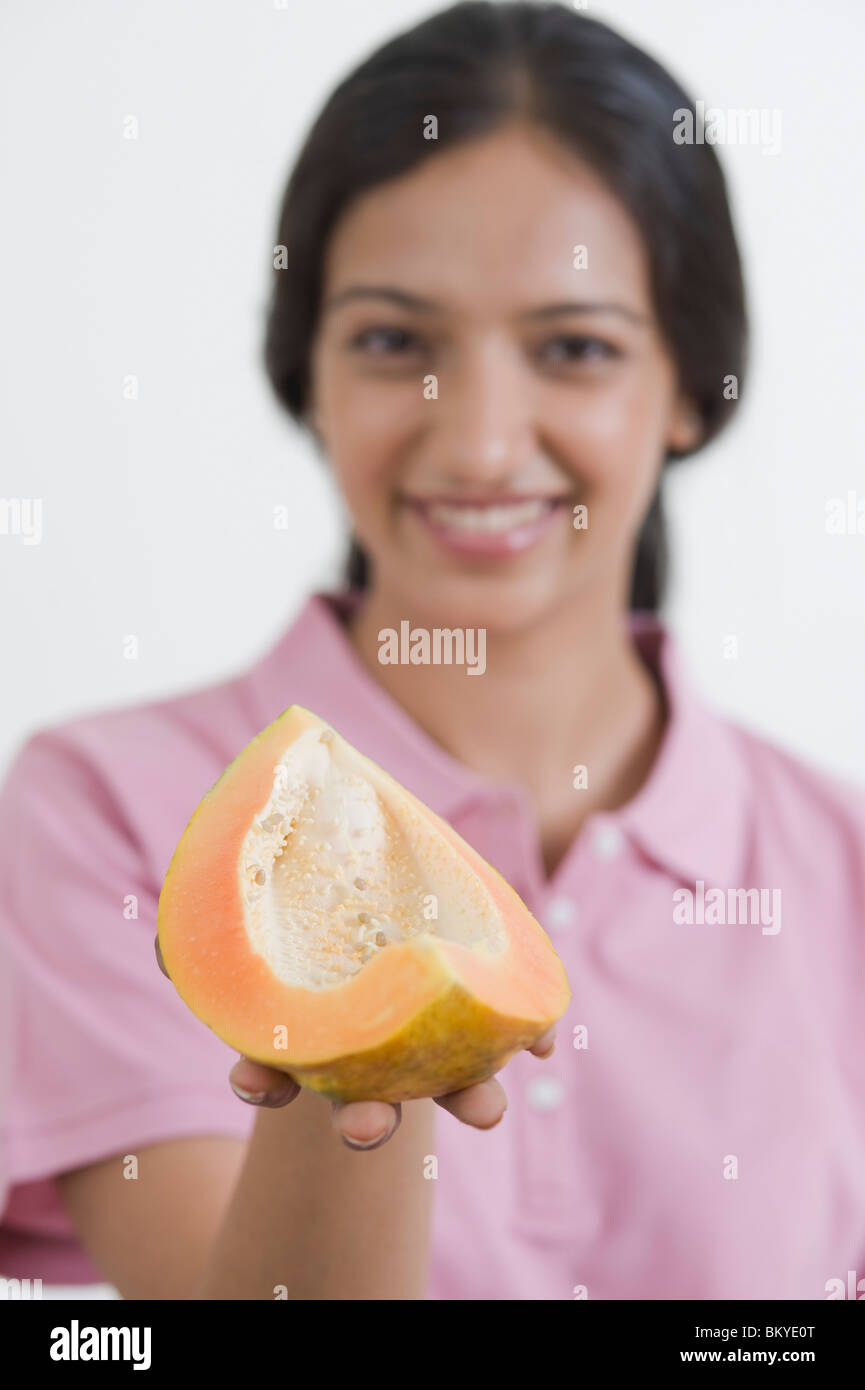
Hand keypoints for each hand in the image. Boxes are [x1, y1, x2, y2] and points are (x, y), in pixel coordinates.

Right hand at [155, 934, 554, 1151]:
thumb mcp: (262, 909)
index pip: (280, 1073)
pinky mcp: (486, 1001)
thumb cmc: (314, 905)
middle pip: (370, 1104)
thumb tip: (164, 949)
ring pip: (449, 1083)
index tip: (256, 1085)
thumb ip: (214, 927)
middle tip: (368, 1130)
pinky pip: (512, 1025)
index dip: (265, 1083)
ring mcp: (432, 1036)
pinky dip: (530, 1035)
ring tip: (485, 1111)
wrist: (390, 884)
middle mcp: (373, 1051)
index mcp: (314, 1032)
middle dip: (369, 1124)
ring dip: (468, 1099)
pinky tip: (545, 1042)